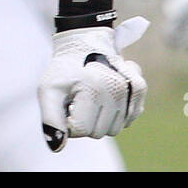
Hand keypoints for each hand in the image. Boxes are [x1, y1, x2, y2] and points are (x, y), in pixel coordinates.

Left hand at [39, 17, 147, 150]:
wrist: (84, 41)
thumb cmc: (64, 69)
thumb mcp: (48, 89)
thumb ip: (51, 119)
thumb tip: (58, 146)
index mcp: (93, 88)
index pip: (80, 130)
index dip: (68, 120)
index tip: (66, 102)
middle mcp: (117, 89)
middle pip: (98, 132)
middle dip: (85, 119)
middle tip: (79, 96)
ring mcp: (131, 89)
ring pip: (113, 129)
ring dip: (100, 117)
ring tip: (92, 94)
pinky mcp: (139, 89)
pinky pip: (128, 120)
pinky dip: (115, 113)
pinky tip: (106, 94)